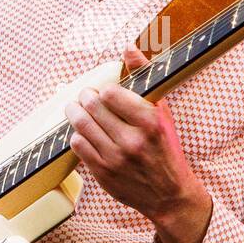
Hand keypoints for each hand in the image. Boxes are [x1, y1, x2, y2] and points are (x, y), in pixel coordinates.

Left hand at [63, 43, 206, 221]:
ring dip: (74, 113)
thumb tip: (128, 47)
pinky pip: (78, 145)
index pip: (111, 94)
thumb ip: (145, 78)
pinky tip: (83, 132)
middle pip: (92, 107)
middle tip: (85, 95)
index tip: (105, 91)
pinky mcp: (103, 174)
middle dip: (85, 97)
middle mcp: (132, 141)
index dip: (104, 89)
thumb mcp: (163, 112)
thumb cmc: (166, 148)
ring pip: (81, 126)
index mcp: (150, 123)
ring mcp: (115, 159)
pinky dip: (77, 134)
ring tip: (76, 108)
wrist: (169, 194)